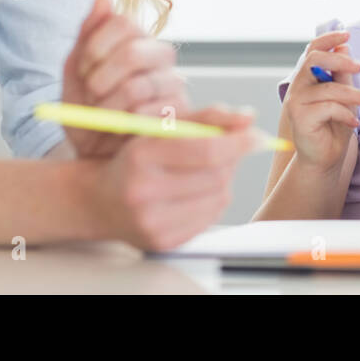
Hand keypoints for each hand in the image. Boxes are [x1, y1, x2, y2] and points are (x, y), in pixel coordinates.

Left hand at [60, 0, 190, 158]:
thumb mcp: (75, 72)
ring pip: (139, 87)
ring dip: (108, 108)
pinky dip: (125, 124)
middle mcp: (161, 56)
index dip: (96, 47)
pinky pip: (151, 115)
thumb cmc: (86, 108)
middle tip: (90, 97)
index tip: (81, 70)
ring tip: (100, 118)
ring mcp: (174, 84)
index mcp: (137, 38)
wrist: (95, 152)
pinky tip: (117, 130)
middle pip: (133, 53)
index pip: (123, 22)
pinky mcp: (181, 114)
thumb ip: (87, 34)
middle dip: (101, 80)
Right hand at [90, 105, 255, 250]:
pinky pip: (211, 217)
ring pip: (219, 196)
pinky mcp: (163, 242)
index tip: (258, 135)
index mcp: (142, 155)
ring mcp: (152, 222)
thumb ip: (207, 118)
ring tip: (206, 171)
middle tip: (228, 150)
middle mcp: (144, 191)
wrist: (101, 202)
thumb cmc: (137, 160)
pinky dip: (214, 201)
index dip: (239, 142)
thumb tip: (248, 118)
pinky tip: (197, 192)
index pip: (206, 149)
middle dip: (231, 159)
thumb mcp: (163, 129)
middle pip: (216, 174)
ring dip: (224, 180)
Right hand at [281, 31, 359, 170]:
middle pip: (315, 61)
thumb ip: (343, 74)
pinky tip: (354, 123)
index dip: (328, 39)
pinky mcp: (299, 118)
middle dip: (340, 61)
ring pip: (329, 88)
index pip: (313, 49)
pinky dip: (346, 114)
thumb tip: (345, 46)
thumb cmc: (335, 124)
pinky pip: (328, 108)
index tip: (347, 34)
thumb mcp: (345, 96)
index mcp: (308, 77)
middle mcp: (298, 86)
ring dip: (356, 95)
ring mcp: (296, 102)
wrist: (325, 157)